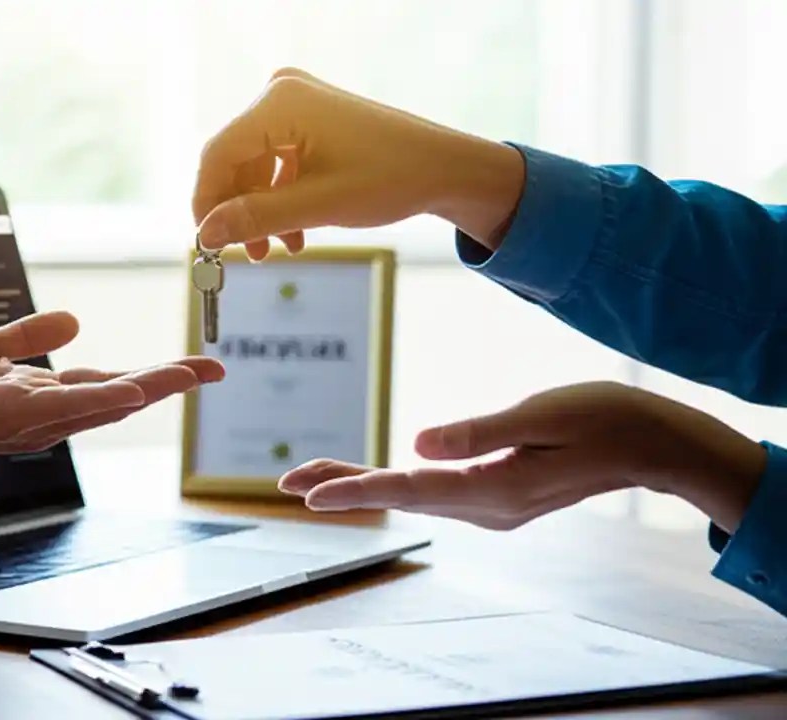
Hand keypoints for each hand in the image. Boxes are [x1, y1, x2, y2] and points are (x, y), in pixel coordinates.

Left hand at [0, 310, 223, 463]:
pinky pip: (59, 407)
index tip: (198, 365)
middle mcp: (42, 415)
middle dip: (166, 384)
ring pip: (99, 403)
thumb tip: (74, 319)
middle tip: (214, 369)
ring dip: (147, 390)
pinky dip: (99, 399)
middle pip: (117, 396)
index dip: (154, 375)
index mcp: (42, 396)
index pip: (109, 382)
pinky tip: (132, 390)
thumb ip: (26, 335)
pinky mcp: (3, 414)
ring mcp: (26, 419)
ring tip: (190, 375)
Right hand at [193, 67, 524, 258]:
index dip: (207, 203)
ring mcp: (295, 105)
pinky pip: (275, 162)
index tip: (206, 244)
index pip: (218, 154)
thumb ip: (255, 219)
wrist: (444, 168)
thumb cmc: (390, 179)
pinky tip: (294, 233)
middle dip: (238, 211)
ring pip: (253, 167)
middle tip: (247, 254)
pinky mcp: (308, 120)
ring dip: (260, 211)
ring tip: (275, 249)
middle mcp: (281, 94)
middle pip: (234, 161)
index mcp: (280, 103)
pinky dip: (280, 199)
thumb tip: (204, 236)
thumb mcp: (316, 206)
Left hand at [279, 382, 765, 532]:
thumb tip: (417, 444)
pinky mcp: (501, 495)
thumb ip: (478, 432)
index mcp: (495, 490)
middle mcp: (489, 508)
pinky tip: (374, 477)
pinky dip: (396, 483)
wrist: (654, 443)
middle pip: (401, 495)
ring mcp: (495, 506)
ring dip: (364, 484)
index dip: (355, 489)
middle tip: (286, 481)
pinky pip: (435, 491)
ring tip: (313, 476)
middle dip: (343, 486)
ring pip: (415, 495)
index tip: (308, 494)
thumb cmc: (603, 418)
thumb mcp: (540, 416)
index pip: (410, 488)